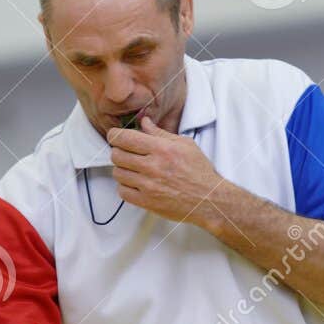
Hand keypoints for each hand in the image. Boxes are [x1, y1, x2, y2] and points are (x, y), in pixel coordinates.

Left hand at [107, 118, 225, 224]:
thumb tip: (144, 122)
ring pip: (117, 173)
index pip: (124, 138)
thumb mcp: (184, 145)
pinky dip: (125, 186)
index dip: (115, 135)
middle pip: (117, 155)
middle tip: (126, 153)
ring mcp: (148, 185)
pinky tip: (135, 183)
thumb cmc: (199, 171)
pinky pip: (122, 192)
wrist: (208, 199)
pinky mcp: (147, 202)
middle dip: (118, 151)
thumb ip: (160, 133)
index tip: (115, 136)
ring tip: (133, 169)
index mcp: (161, 149)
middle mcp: (153, 166)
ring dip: (122, 169)